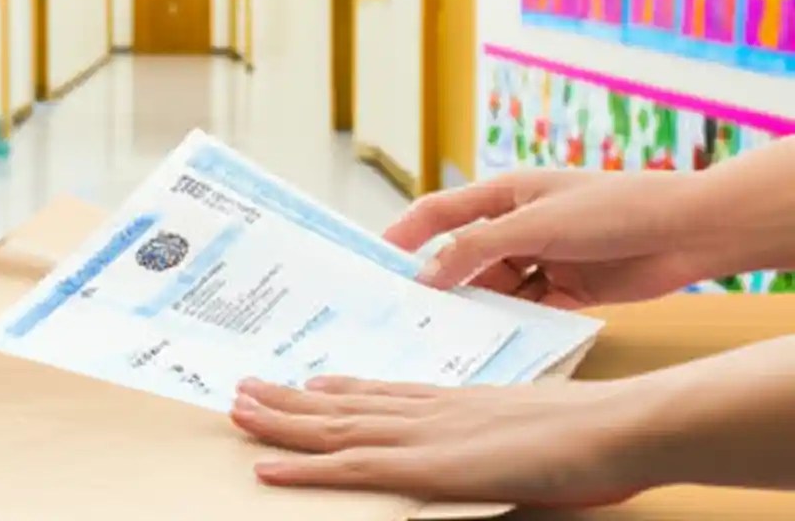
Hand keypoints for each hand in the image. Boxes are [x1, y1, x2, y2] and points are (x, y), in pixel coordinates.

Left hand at [230, 376, 655, 507]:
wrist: (614, 427)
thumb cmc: (588, 433)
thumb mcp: (530, 426)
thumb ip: (496, 430)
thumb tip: (488, 441)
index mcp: (451, 401)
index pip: (379, 391)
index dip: (335, 388)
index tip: (303, 381)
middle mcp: (425, 411)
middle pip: (342, 403)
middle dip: (288, 400)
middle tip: (242, 389)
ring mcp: (421, 436)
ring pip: (332, 429)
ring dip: (279, 422)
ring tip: (236, 411)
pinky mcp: (425, 467)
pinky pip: (350, 469)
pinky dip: (304, 469)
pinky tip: (267, 468)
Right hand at [385, 169, 704, 307]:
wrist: (684, 232)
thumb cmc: (609, 208)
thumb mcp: (531, 224)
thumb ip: (475, 250)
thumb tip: (427, 276)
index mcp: (504, 195)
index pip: (440, 212)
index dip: (405, 234)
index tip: (375, 262)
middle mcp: (518, 225)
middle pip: (464, 256)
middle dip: (441, 282)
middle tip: (409, 314)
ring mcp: (542, 258)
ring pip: (493, 287)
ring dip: (477, 306)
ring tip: (450, 334)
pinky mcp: (567, 290)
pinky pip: (526, 308)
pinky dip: (511, 322)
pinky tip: (495, 339)